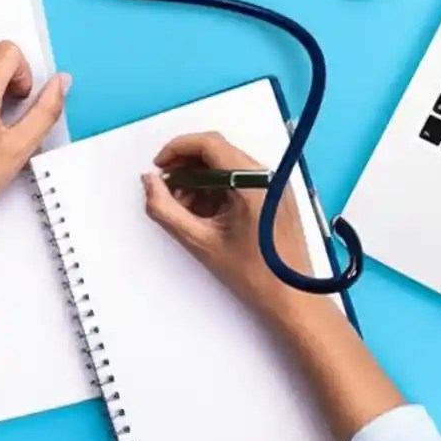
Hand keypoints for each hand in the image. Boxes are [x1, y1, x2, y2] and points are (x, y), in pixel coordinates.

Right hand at [141, 132, 323, 320]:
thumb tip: (150, 183)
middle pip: (218, 152)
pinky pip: (240, 180)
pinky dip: (217, 189)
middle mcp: (267, 176)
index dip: (177, 149)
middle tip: (166, 190)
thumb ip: (166, 210)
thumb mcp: (200, 242)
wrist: (291, 296)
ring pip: (227, 166)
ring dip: (200, 180)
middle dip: (186, 168)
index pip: (210, 144)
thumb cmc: (256, 275)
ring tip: (184, 209)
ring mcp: (274, 184)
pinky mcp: (275, 195)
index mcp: (253, 183)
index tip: (159, 165)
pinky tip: (205, 213)